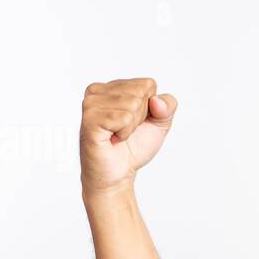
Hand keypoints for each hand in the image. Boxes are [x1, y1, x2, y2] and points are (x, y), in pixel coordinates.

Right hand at [79, 77, 177, 192]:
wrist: (119, 174)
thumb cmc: (134, 147)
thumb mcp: (160, 123)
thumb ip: (168, 106)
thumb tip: (156, 101)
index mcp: (112, 87)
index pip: (147, 84)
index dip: (150, 108)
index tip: (134, 122)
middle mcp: (97, 91)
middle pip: (140, 93)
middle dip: (140, 117)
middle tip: (125, 131)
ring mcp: (91, 104)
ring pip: (132, 104)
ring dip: (131, 127)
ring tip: (118, 135)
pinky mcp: (90, 119)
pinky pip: (123, 118)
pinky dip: (125, 133)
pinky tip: (113, 139)